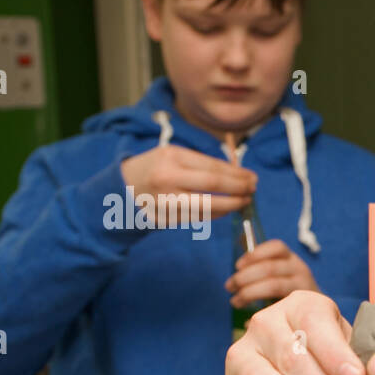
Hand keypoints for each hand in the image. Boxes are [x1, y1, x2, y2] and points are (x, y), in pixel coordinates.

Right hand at [119, 144, 255, 221]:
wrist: (121, 187)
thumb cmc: (155, 167)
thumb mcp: (173, 155)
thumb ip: (202, 163)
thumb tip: (238, 174)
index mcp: (171, 157)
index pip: (213, 167)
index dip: (237, 174)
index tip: (253, 177)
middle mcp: (167, 178)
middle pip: (213, 186)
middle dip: (238, 189)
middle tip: (253, 190)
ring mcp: (165, 200)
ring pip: (208, 207)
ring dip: (231, 205)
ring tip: (244, 201)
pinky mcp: (166, 218)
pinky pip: (198, 218)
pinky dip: (217, 214)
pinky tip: (227, 209)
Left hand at [226, 239, 319, 305]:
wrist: (317, 311)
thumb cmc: (288, 292)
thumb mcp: (278, 276)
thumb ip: (260, 271)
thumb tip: (235, 270)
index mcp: (291, 259)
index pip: (277, 247)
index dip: (255, 254)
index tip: (238, 266)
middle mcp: (299, 269)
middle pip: (269, 267)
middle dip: (244, 277)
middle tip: (229, 287)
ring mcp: (303, 286)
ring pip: (273, 285)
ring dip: (249, 293)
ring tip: (236, 301)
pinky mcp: (304, 304)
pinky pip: (280, 305)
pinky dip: (262, 311)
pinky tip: (250, 318)